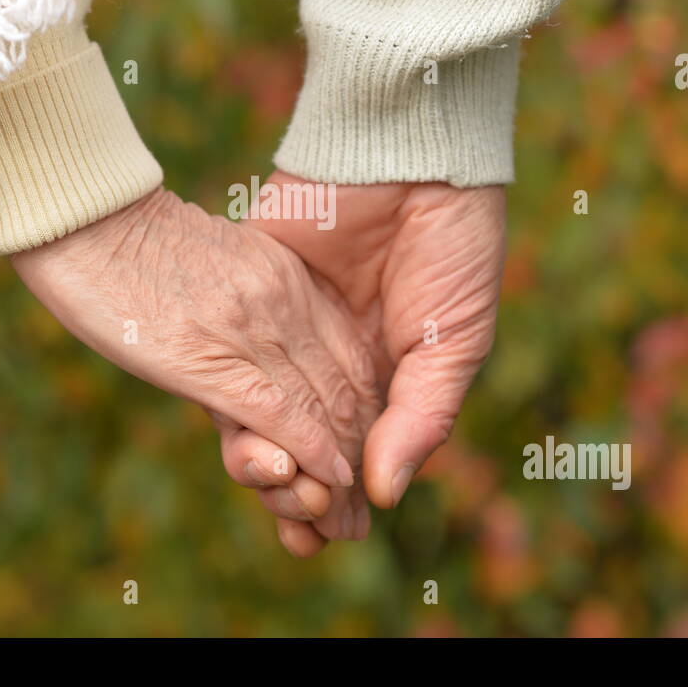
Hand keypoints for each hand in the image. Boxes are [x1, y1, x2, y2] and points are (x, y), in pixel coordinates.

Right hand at [11, 187, 379, 549]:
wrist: (88, 219)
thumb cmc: (132, 241)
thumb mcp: (216, 263)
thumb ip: (249, 300)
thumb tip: (256, 347)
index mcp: (286, 276)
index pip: (350, 354)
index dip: (365, 411)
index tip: (361, 454)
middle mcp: (283, 302)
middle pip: (345, 387)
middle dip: (358, 453)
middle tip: (357, 509)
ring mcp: (253, 329)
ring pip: (320, 408)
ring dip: (335, 472)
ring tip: (343, 517)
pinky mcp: (215, 360)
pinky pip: (281, 414)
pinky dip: (309, 454)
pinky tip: (325, 482)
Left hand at [247, 171, 504, 552]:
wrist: (411, 150)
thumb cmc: (453, 244)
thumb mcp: (456, 339)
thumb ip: (421, 418)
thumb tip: (384, 496)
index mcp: (388, 373)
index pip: (358, 449)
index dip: (345, 496)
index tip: (333, 536)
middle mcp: (333, 358)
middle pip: (304, 440)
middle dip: (299, 492)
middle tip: (298, 534)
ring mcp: (288, 328)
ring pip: (262, 410)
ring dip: (262, 460)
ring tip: (268, 497)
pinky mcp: (252, 292)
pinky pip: (231, 356)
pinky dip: (231, 402)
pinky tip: (235, 441)